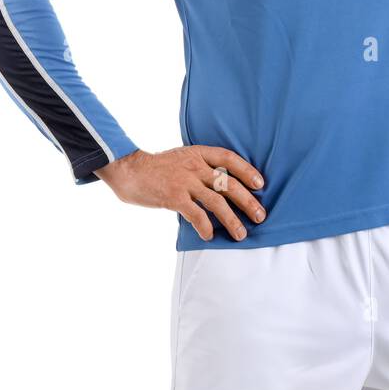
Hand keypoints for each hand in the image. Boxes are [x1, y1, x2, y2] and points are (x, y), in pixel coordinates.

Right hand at [95, 146, 266, 242]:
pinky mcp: (173, 197)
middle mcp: (195, 166)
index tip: (260, 184)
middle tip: (261, 216)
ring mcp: (184, 181)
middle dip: (248, 201)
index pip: (229, 158)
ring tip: (241, 234)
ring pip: (216, 202)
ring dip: (231, 220)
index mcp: (198, 153)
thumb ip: (200, 167)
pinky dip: (205, 227)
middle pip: (229, 184)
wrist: (128, 169)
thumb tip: (222, 184)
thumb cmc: (157, 167)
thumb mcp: (183, 158)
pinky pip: (195, 214)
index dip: (247, 170)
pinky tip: (209, 236)